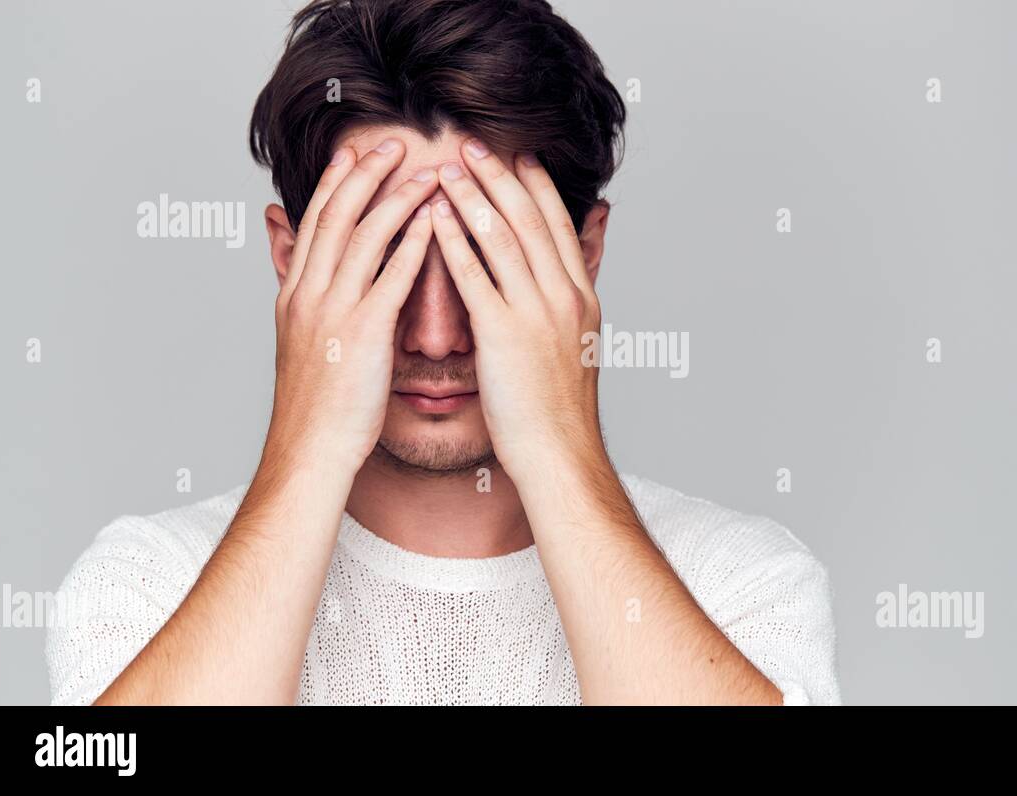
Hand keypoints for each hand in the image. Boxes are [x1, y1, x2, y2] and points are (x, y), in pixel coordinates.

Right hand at [266, 140, 438, 471]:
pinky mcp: (361, 334)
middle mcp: (307, 295)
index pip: (314, 223)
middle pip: (335, 217)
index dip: (336, 184)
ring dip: (397, 199)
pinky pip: (390, 278)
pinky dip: (413, 245)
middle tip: (392, 142)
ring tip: (427, 171)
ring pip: (363, 237)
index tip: (355, 154)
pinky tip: (435, 223)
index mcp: (294, 295)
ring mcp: (331, 312)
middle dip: (364, 175)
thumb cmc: (316, 410)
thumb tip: (312, 283)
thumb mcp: (302, 345)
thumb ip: (308, 303)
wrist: (308, 453)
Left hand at [431, 141, 604, 482]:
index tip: (519, 157)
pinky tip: (435, 218)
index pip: (560, 227)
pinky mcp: (506, 335)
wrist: (561, 455)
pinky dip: (455, 242)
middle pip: (531, 221)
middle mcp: (564, 297)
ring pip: (504, 239)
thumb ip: (570, 308)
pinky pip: (476, 277)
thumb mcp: (578, 350)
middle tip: (474, 144)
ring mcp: (537, 314)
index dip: (537, 188)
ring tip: (446, 168)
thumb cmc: (560, 414)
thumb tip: (567, 287)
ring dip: (473, 198)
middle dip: (500, 177)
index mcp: (582, 299)